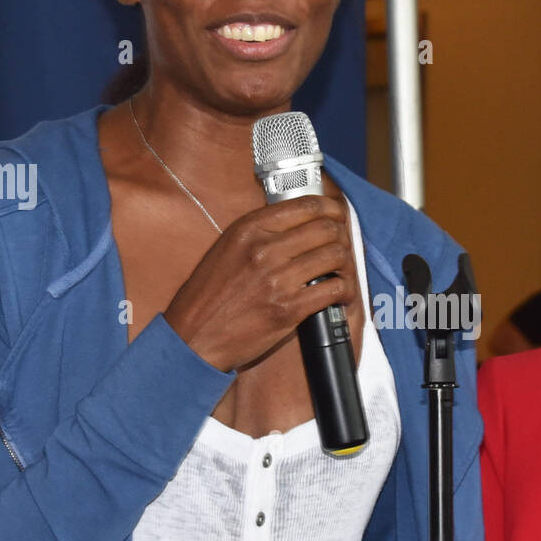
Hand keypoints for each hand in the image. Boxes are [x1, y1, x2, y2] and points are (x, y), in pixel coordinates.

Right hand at [164, 195, 356, 371]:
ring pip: (335, 256)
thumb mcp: (227, 247)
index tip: (337, 216)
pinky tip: (340, 294)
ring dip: (346, 264)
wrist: (194, 336)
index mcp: (249, 228)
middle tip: (342, 246)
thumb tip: (298, 221)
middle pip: (327, 228)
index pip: (306, 205)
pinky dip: (344, 291)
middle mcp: (264, 249)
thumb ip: (260, 231)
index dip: (331, 208)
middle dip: (342, 236)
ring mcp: (277, 280)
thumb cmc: (209, 294)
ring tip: (342, 271)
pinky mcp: (288, 309)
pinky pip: (333, 290)